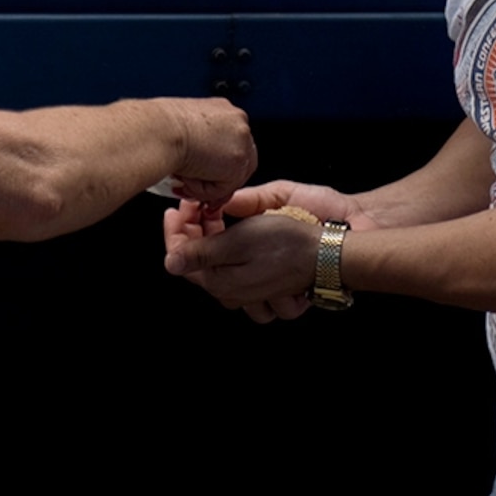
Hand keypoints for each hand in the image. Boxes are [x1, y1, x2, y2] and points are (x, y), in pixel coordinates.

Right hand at [163, 97, 258, 205]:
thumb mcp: (182, 127)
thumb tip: (197, 161)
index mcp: (223, 110)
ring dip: (205, 184)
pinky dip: (204, 190)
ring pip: (231, 177)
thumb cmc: (157, 126)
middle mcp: (237, 122)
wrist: (156, 130)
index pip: (231, 144)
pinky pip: (225, 188)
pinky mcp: (238, 162)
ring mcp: (242, 141)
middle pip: (238, 162)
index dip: (214, 165)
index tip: (198, 173)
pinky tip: (187, 178)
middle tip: (189, 184)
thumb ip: (198, 140)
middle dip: (214, 179)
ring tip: (182, 178)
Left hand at [165, 179, 372, 323]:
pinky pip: (233, 267)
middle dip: (192, 229)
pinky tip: (232, 232)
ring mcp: (246, 290)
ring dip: (208, 236)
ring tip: (212, 214)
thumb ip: (202, 253)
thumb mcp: (239, 241)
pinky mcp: (260, 283)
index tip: (176, 208)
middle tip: (195, 204)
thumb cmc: (287, 244)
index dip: (175, 231)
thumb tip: (170, 263)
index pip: (181, 258)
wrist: (325, 254)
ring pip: (214, 262)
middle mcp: (230, 291)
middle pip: (197, 259)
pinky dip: (227, 247)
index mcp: (220, 281)